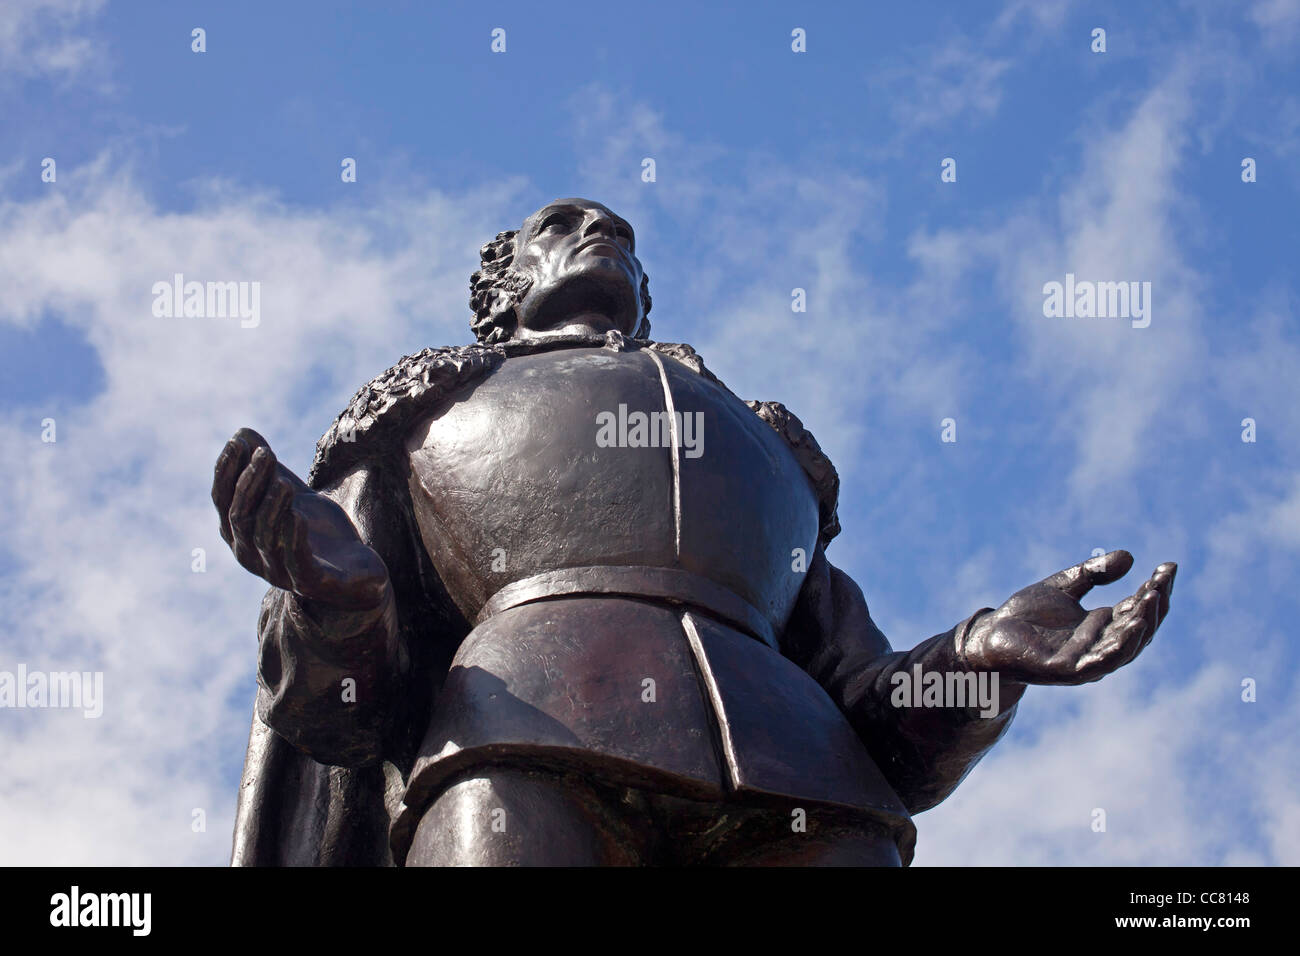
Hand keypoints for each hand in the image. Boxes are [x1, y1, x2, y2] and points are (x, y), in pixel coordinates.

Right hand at [211, 428, 390, 610]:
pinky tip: (297, 516)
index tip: (237, 443)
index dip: (226, 472)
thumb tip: (241, 432)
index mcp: (241, 534)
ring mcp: (279, 573)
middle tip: (266, 455)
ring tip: (284, 483)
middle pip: (240, 518)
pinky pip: (296, 562)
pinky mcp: (311, 583)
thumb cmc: (318, 531)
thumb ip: (267, 469)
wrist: (357, 570)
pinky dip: (293, 538)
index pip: (223, 501)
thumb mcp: (293, 493)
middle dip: (250, 484)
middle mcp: (252, 556)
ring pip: (265, 539)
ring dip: (272, 508)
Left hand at [958, 550, 1174, 684]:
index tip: (1169, 566)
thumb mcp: (1062, 587)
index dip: (1156, 589)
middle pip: (1140, 627)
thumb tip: (1129, 557)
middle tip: (1163, 578)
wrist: (988, 636)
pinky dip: (1121, 645)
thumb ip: (1092, 574)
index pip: (1139, 609)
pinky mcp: (1066, 670)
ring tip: (1154, 596)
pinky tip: (1134, 624)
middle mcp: (1100, 646)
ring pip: (1127, 647)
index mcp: (1102, 627)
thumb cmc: (1024, 615)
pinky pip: (1101, 661)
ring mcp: (1086, 661)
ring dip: (1144, 622)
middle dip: (1155, 603)